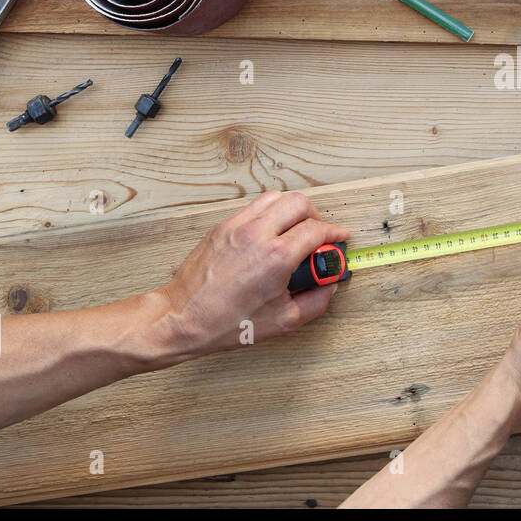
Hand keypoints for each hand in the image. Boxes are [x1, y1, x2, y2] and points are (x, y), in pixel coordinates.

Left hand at [148, 190, 347, 363]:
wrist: (182, 318)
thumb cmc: (226, 322)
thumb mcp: (283, 321)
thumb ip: (316, 301)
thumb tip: (328, 286)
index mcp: (276, 257)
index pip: (317, 229)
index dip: (334, 233)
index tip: (338, 238)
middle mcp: (257, 234)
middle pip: (300, 203)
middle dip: (316, 216)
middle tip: (318, 235)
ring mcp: (237, 227)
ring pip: (276, 198)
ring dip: (292, 210)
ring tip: (294, 231)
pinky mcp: (222, 227)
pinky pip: (254, 207)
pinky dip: (269, 214)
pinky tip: (270, 234)